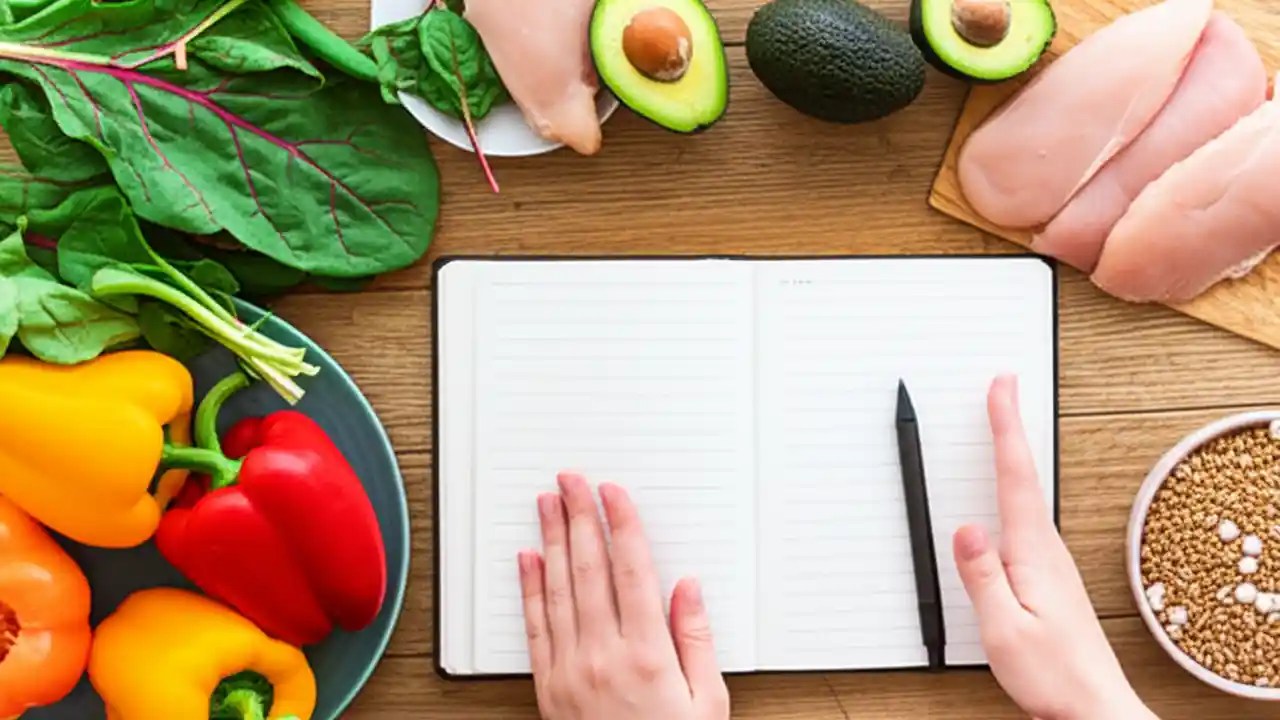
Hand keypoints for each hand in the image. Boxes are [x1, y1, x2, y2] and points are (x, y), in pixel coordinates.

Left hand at [518, 472, 730, 719]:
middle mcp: (603, 655)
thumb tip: (687, 588)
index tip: (613, 493)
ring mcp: (570, 670)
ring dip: (551, 541)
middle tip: (571, 481)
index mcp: (647, 654)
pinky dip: (530, 589)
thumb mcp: (707, 702)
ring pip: (558, 589)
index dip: (620, 524)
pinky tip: (528, 560)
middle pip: (589, 569)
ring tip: (546, 505)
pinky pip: (536, 627)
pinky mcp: (549, 687)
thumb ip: (696, 639)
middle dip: (579, 517)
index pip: (631, 570)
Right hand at [954, 375, 1157, 719]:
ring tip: (1001, 424)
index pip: (1015, 475)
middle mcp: (1044, 548)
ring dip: (1011, 454)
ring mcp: (1049, 560)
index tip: (1002, 387)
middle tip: (1001, 387)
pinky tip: (1005, 492)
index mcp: (1032, 552)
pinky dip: (1012, 488)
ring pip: (1024, 494)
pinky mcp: (1047, 575)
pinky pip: (1024, 518)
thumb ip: (981, 576)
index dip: (1006, 425)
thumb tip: (964, 527)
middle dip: (1009, 426)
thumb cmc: (1052, 674)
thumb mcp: (1004, 628)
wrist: (1093, 705)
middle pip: (1021, 473)